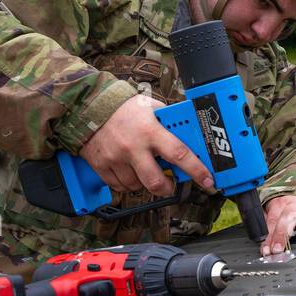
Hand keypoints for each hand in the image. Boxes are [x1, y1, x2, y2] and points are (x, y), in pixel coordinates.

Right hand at [79, 94, 214, 197]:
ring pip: (137, 186)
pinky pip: (119, 186)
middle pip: (156, 182)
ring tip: (144, 169)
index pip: (180, 154)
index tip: (208, 181)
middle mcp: (133, 147)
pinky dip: (127, 183)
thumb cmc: (122, 107)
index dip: (197, 171)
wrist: (87, 107)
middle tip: (171, 185)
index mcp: (150, 131)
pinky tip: (128, 170)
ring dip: (145, 183)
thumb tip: (188, 131)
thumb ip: (168, 121)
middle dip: (168, 188)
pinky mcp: (101, 166)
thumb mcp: (150, 108)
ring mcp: (116, 159)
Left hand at [261, 194, 295, 255]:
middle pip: (291, 214)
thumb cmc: (290, 209)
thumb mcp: (274, 215)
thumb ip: (268, 229)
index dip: (269, 237)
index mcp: (283, 203)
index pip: (273, 220)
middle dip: (283, 233)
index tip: (267, 250)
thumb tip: (264, 247)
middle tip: (279, 249)